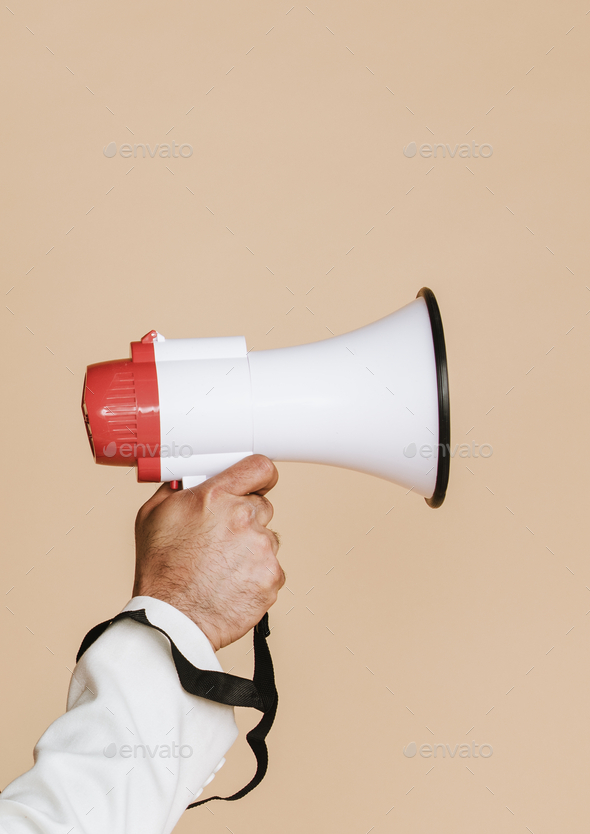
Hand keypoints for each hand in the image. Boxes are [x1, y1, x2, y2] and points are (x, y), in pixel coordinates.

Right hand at [133, 455, 284, 650]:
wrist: (171, 621)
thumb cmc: (160, 572)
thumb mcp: (154, 515)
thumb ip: (179, 488)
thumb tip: (192, 476)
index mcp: (215, 497)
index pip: (259, 468)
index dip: (259, 475)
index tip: (257, 482)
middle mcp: (242, 518)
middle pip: (261, 505)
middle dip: (245, 518)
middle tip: (221, 538)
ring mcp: (261, 548)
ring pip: (266, 538)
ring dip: (250, 548)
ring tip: (221, 566)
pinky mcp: (272, 576)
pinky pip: (271, 567)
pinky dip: (256, 574)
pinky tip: (231, 583)